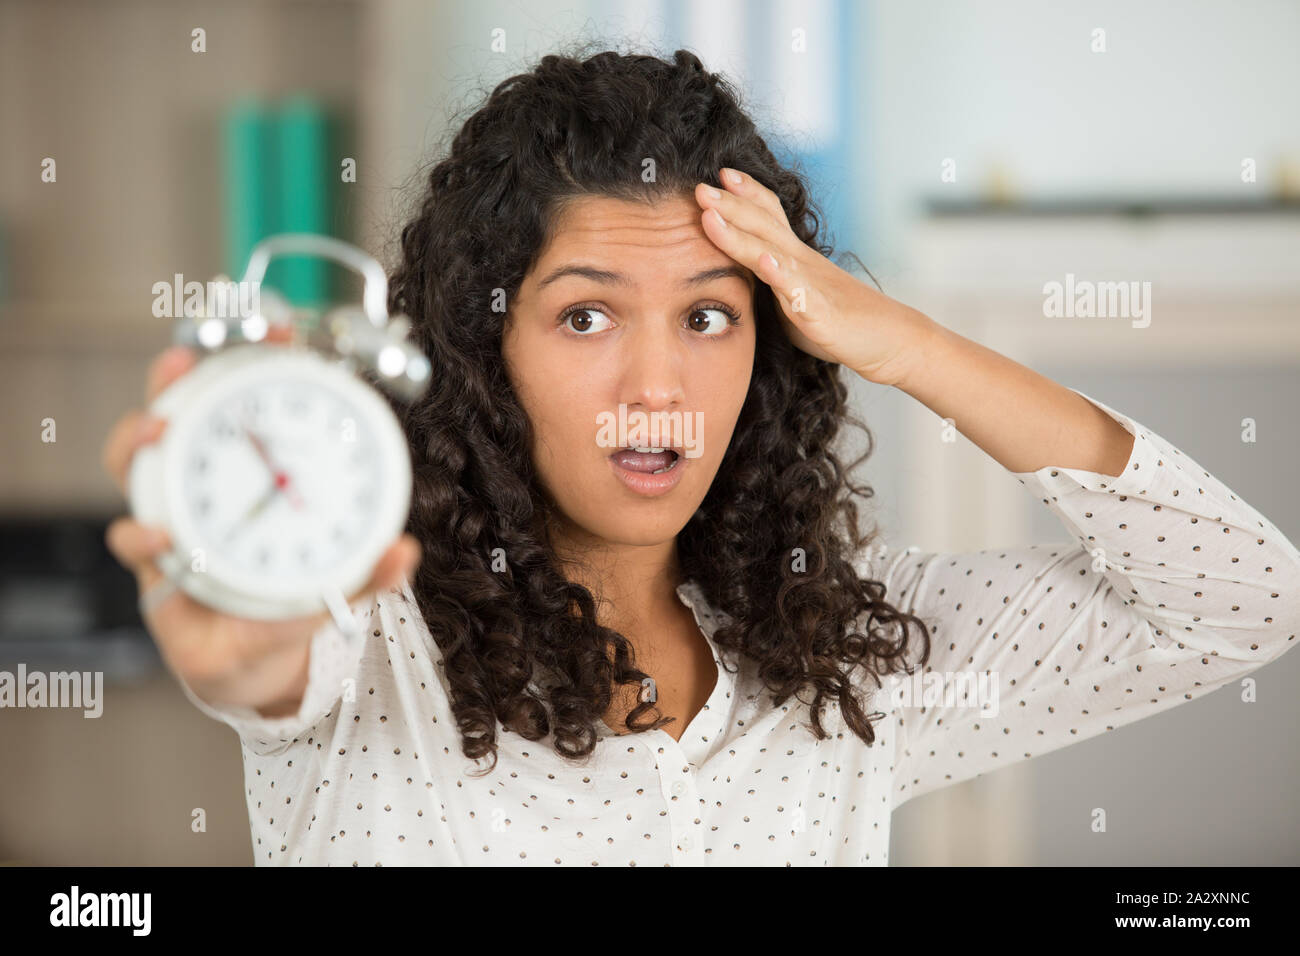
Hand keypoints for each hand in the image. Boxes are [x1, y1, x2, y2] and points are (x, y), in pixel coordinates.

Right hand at [101, 327, 420, 708]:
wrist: (251, 668)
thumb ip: (367, 571)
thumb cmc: (287, 606)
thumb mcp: (335, 583)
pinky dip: (144, 535)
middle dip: (172, 381)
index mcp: (251, 481)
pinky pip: (133, 541)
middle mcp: (203, 492)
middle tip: (181, 362)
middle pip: (174, 419)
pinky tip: (163, 537)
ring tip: (157, 431)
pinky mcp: (150, 566)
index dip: (253, 363)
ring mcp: (171, 523)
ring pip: (134, 466)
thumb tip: (405, 552)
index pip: (245, 409)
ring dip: (136, 441)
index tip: (278, 327)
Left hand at [693, 167, 933, 386]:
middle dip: (729, 204)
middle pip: (762, 225)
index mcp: (795, 258)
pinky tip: (766, 262)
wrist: (890, 340)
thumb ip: (772, 283)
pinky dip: (782, 276)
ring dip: (739, 233)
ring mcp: (811, 285)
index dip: (745, 194)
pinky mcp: (820, 313)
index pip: (768, 216)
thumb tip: (745, 278)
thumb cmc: (842, 321)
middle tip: (698, 185)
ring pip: (771, 253)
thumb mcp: (798, 295)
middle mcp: (802, 263)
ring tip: (712, 215)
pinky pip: (799, 292)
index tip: (720, 174)